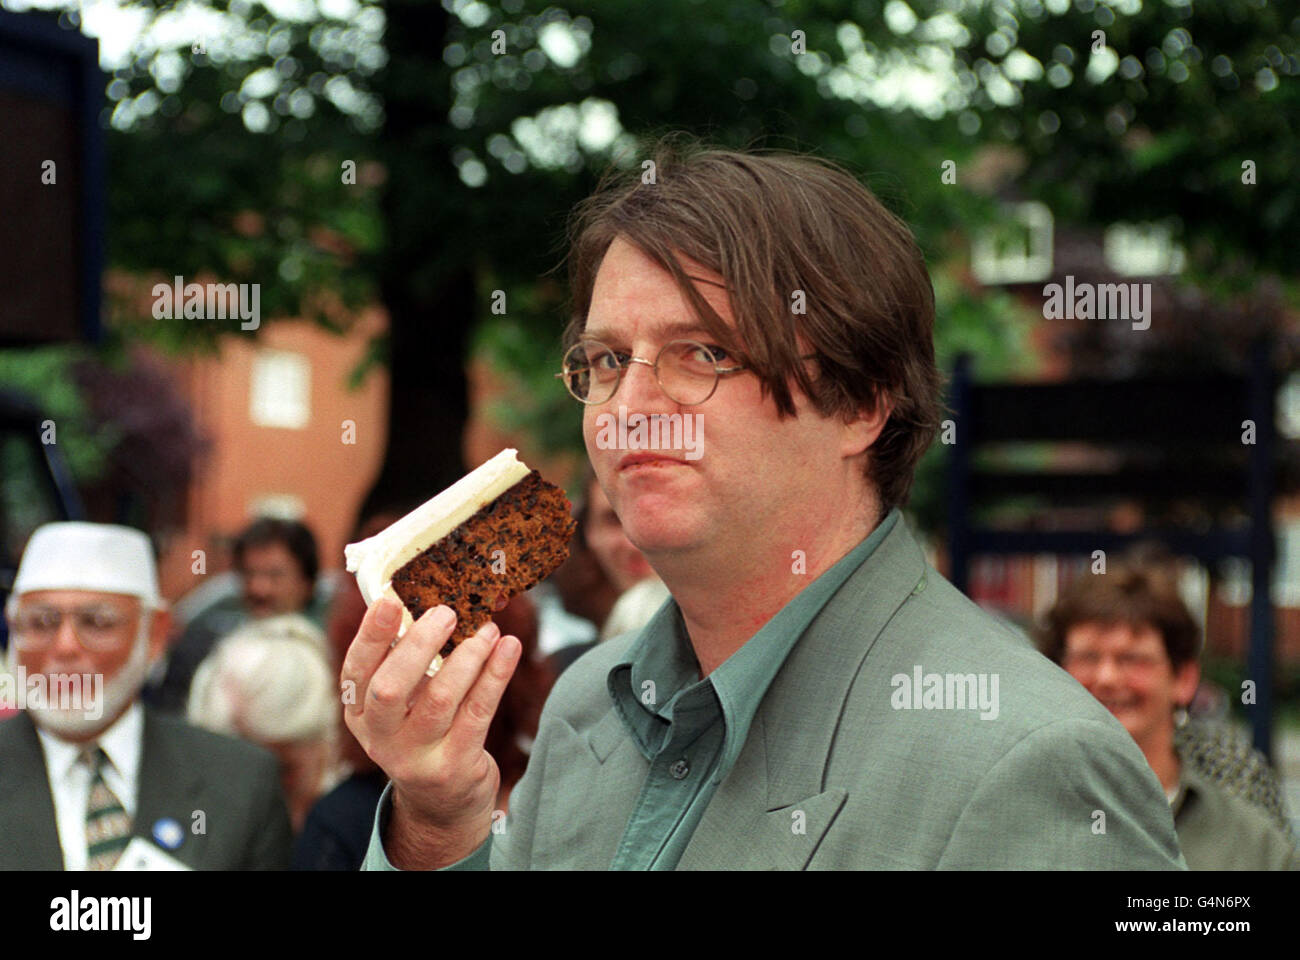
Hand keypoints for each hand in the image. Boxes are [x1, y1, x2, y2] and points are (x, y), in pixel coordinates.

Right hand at [342, 597, 521, 867]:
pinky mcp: (455, 766)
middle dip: (419, 644)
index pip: (355, 670)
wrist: (442, 804)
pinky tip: (509, 648)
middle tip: (447, 612)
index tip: (391, 599)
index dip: (371, 634)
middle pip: (391, 687)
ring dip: (468, 657)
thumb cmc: (424, 733)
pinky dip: (496, 674)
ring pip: (440, 698)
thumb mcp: (402, 706)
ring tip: (488, 629)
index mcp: (360, 714)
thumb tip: (430, 601)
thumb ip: (407, 663)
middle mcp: (381, 737)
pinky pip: (478, 712)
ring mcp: (416, 756)